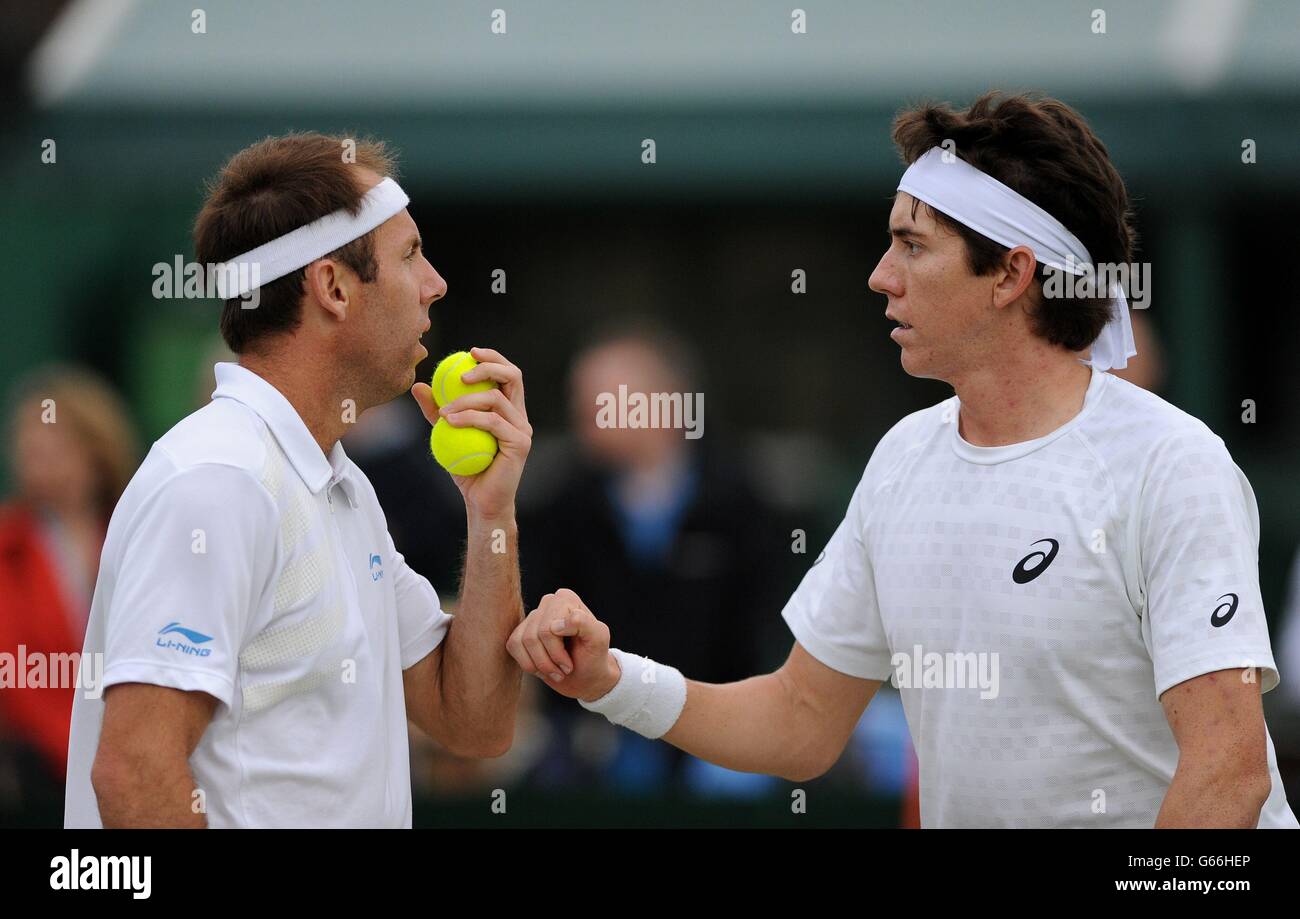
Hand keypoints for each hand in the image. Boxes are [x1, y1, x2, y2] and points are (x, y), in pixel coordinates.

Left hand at [411, 346, 531, 519]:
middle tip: (461, 374)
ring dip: (466, 400)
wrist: (482, 502)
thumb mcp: (447, 434)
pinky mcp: (520, 443)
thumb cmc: (466, 469)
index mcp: (510, 409)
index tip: (469, 352)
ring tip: (444, 411)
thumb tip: (419, 386)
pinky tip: (449, 421)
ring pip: (496, 399)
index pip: (507, 374)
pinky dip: (469, 418)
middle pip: (513, 376)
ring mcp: (523, 429)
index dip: (492, 357)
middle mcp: (520, 416)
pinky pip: (492, 422)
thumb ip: (436, 411)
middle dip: (488, 366)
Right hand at [506, 588, 619, 701]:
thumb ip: (585, 625)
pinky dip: (528, 664)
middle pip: (533, 636)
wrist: (586, 677)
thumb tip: (555, 624)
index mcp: (566, 598)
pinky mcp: (521, 632)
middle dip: (548, 661)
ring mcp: (533, 617)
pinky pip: (512, 646)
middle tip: (564, 669)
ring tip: (556, 671)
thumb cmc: (593, 657)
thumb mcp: (598, 641)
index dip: (557, 652)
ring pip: (521, 643)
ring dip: (539, 665)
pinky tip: (543, 668)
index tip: (571, 662)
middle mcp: (548, 602)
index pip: (548, 629)